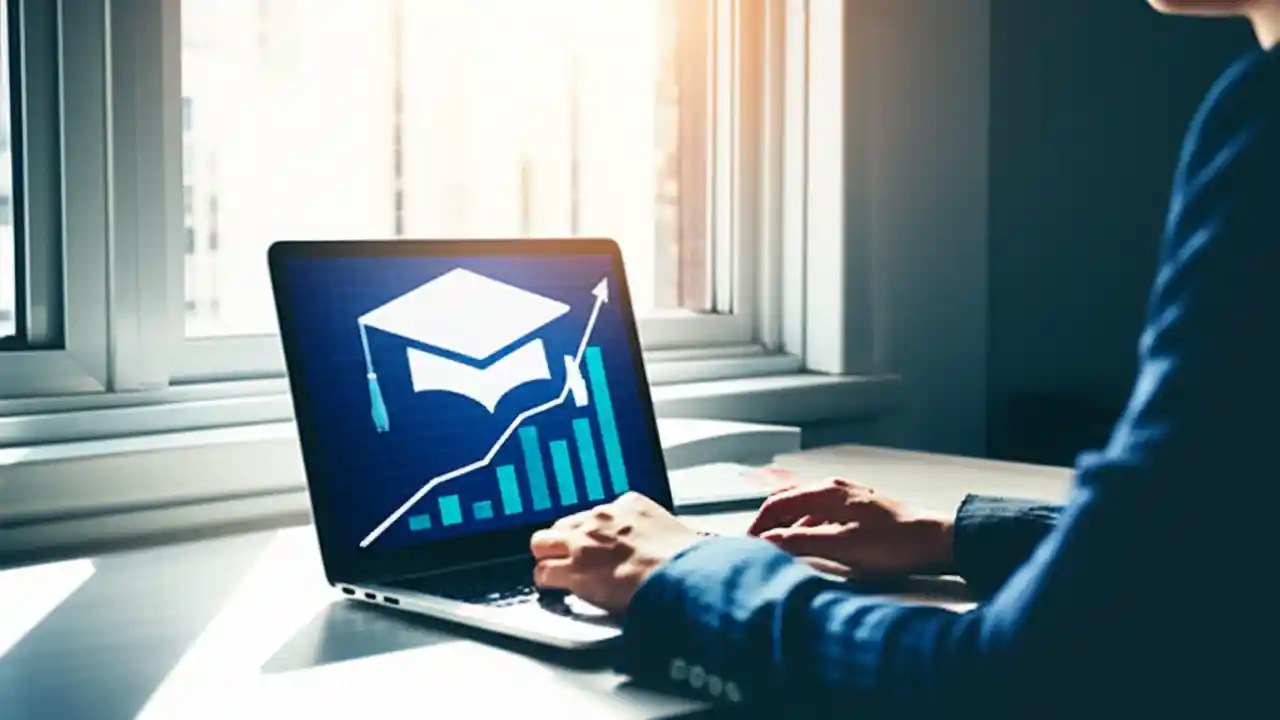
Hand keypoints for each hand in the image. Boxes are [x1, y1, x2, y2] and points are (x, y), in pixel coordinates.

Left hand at [531, 492, 703, 613]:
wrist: (681, 576)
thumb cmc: (687, 561)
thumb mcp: (674, 532)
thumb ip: (654, 533)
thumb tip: (660, 546)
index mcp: (629, 504)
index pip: (596, 514)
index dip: (593, 533)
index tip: (598, 545)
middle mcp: (601, 517)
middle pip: (564, 524)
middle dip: (565, 542)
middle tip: (569, 558)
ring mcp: (584, 542)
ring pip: (542, 543)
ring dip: (548, 557)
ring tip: (553, 571)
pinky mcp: (574, 568)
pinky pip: (544, 572)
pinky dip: (547, 581)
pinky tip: (553, 588)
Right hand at [747, 478, 954, 576]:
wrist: (935, 541)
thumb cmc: (894, 543)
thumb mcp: (841, 546)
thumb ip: (801, 541)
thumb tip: (769, 540)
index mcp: (827, 491)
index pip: (777, 502)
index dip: (759, 524)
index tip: (748, 543)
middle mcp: (835, 488)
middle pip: (788, 500)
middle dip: (769, 521)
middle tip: (757, 544)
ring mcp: (848, 497)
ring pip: (804, 506)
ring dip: (787, 524)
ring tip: (778, 547)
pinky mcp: (859, 509)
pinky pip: (820, 513)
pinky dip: (805, 526)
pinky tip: (809, 543)